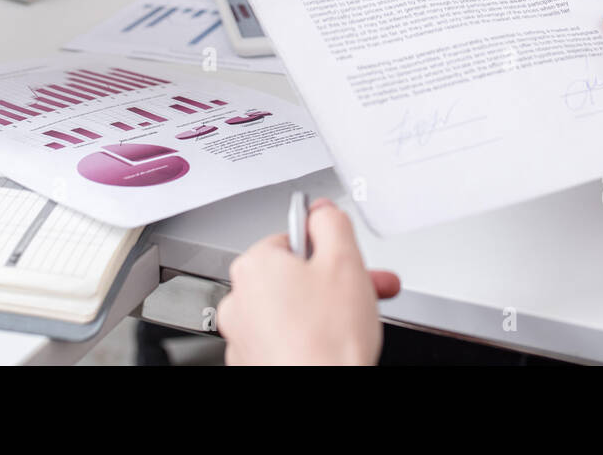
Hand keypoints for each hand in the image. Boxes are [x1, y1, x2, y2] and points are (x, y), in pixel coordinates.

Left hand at [216, 198, 400, 365]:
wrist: (323, 391)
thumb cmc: (329, 341)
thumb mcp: (345, 260)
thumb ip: (332, 223)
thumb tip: (323, 212)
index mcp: (255, 265)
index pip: (292, 238)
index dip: (328, 250)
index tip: (345, 261)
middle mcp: (240, 298)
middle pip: (293, 276)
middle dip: (334, 281)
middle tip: (362, 290)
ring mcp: (243, 335)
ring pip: (291, 309)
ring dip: (323, 309)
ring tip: (352, 322)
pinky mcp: (253, 361)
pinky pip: (284, 338)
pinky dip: (307, 337)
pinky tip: (331, 344)